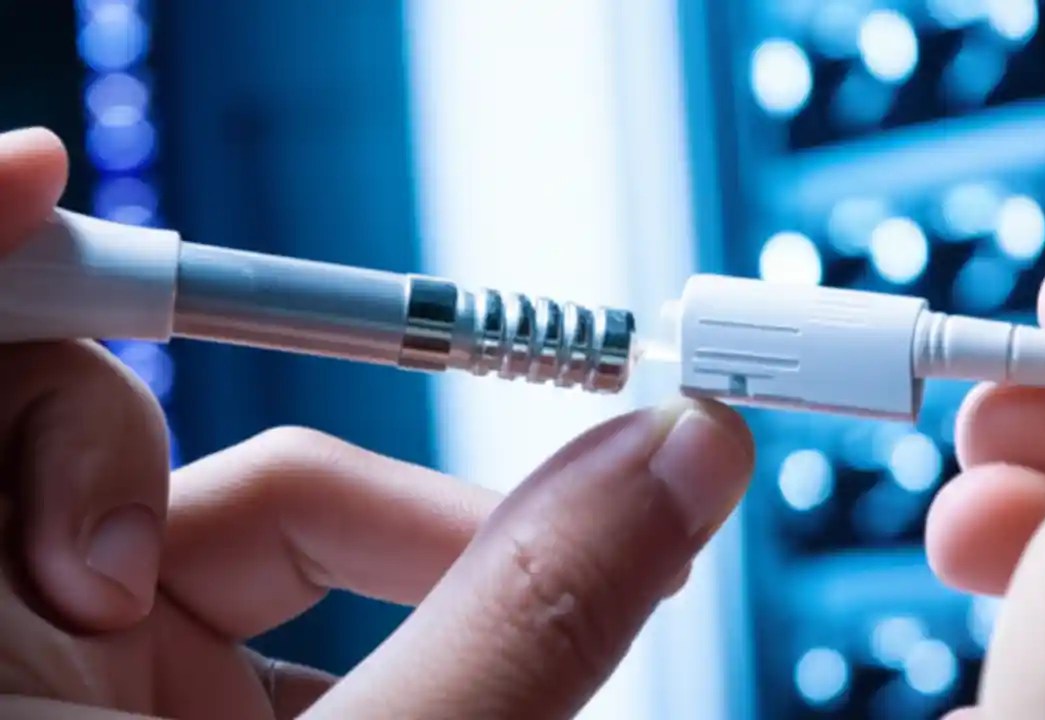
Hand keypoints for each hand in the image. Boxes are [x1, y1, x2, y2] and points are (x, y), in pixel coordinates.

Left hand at [0, 127, 754, 718]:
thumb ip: (517, 617)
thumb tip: (677, 455)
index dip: (11, 243)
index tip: (56, 168)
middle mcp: (14, 645)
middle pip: (136, 444)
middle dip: (313, 489)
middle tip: (469, 564)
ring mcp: (83, 686)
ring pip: (225, 537)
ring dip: (369, 574)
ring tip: (454, 697)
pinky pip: (250, 616)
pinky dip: (361, 637)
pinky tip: (431, 700)